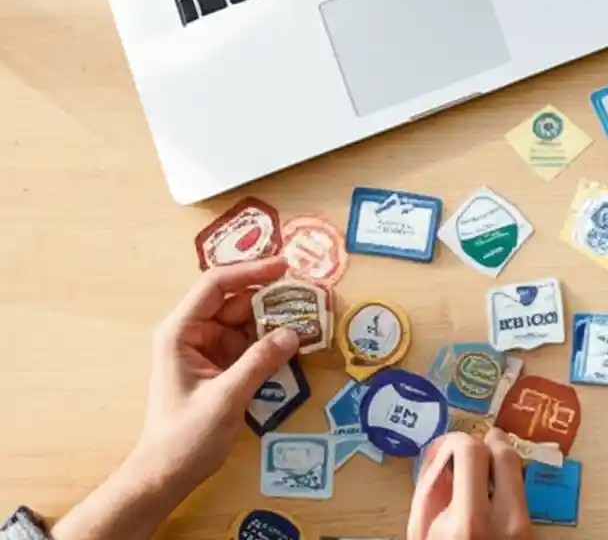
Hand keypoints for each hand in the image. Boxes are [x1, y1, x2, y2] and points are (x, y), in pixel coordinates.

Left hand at [134, 257, 299, 494]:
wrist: (166, 474)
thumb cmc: (185, 436)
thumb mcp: (226, 398)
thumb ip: (260, 362)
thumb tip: (293, 332)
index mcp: (180, 332)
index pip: (216, 286)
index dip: (251, 271)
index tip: (286, 266)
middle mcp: (191, 333)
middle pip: (235, 301)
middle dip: (270, 298)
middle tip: (308, 297)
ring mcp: (205, 349)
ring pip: (245, 322)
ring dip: (274, 321)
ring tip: (308, 319)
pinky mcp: (219, 365)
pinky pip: (248, 343)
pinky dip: (270, 342)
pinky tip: (293, 344)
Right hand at [408, 430, 532, 539]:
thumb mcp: (422, 532)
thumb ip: (429, 489)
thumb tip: (440, 450)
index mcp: (469, 520)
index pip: (471, 452)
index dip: (457, 440)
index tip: (450, 445)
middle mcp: (506, 521)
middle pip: (506, 454)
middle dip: (487, 443)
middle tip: (472, 448)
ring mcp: (525, 527)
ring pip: (518, 471)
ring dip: (497, 462)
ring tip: (480, 470)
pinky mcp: (534, 530)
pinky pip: (522, 492)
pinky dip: (504, 484)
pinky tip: (489, 493)